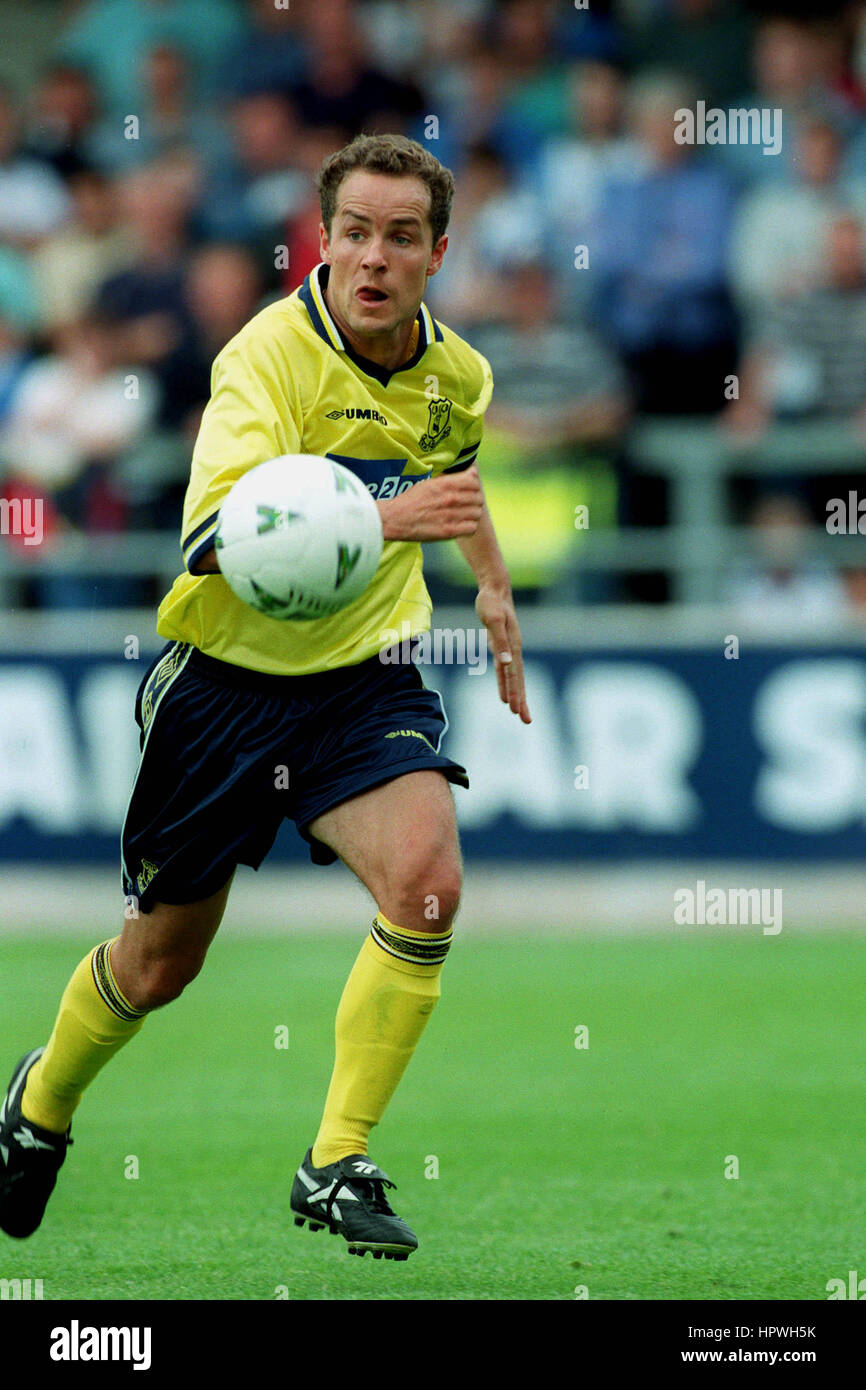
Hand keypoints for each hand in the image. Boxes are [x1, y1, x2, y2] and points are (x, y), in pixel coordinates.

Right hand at [377, 465, 483, 540]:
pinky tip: (462, 526)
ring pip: (477, 513)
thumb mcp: (430, 483)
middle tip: (468, 505)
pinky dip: (470, 527)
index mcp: (445, 484)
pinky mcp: (448, 531)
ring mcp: (450, 515)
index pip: (473, 481)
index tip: (470, 490)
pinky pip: (471, 528)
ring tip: (465, 516)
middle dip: (475, 501)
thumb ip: (451, 480)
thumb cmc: (411, 500)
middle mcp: (450, 499)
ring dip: (473, 514)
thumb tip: (472, 473)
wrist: (395, 519)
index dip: (474, 486)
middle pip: (478, 498)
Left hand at [476, 583, 530, 723]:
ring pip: (513, 678)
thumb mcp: (492, 620)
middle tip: (526, 720)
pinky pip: (504, 671)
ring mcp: (508, 650)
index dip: (516, 693)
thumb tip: (507, 663)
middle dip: (522, 701)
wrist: (494, 588)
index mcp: (513, 646)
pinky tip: (504, 695)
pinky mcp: (501, 647)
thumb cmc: (491, 602)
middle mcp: (513, 650)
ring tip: (518, 713)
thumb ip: (499, 642)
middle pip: (519, 680)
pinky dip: (505, 683)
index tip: (517, 710)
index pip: (515, 675)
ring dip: (516, 695)